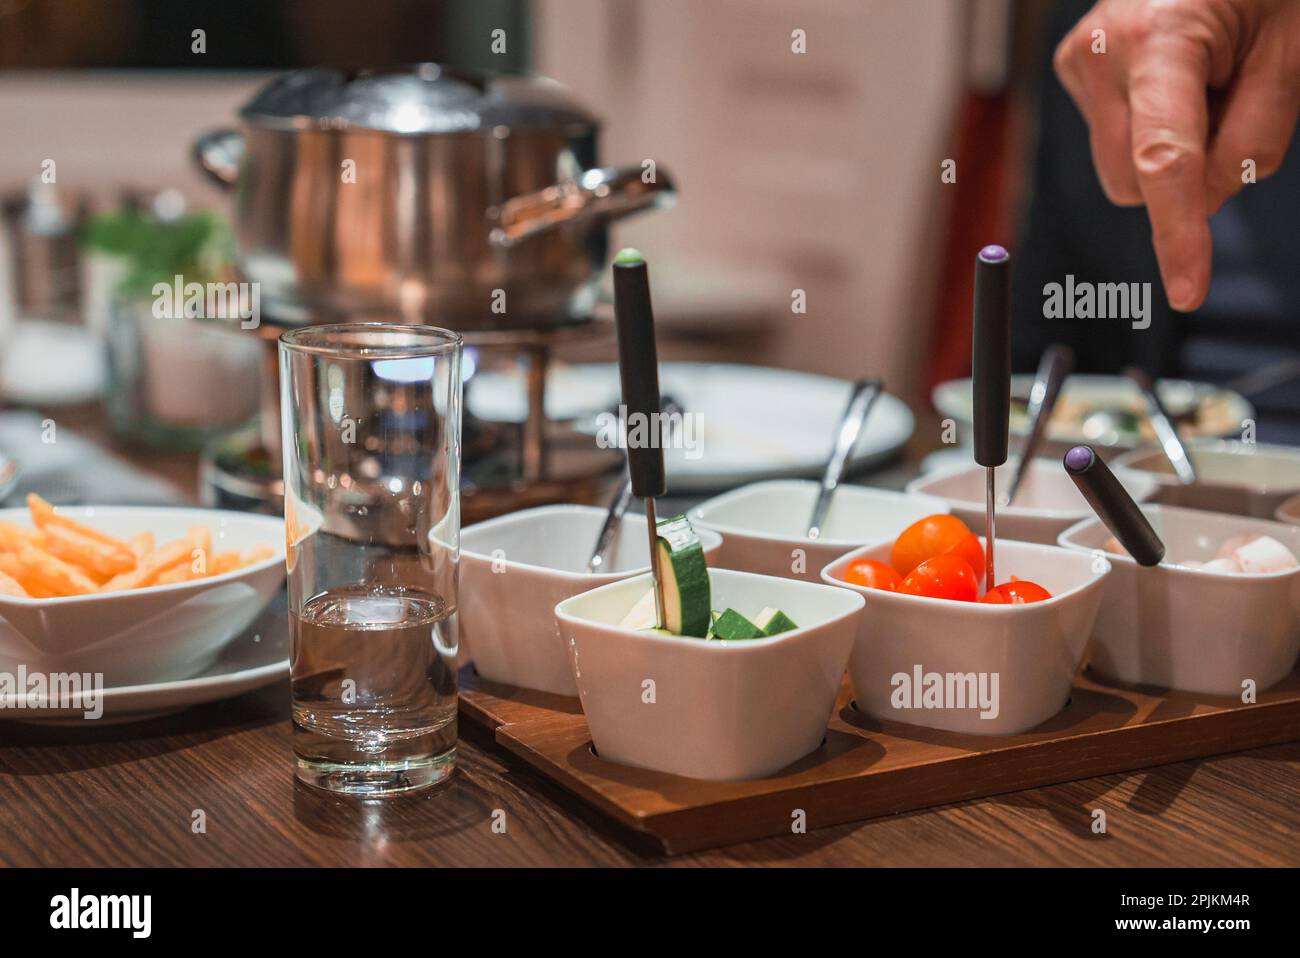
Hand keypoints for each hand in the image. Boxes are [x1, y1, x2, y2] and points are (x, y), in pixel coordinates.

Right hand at [1054, 0, 1299, 310]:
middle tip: (1236, 101)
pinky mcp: (1074, 66)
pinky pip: (1112, 139)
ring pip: (1121, 170)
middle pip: (1135, 181)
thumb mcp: (1292, 51)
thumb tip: (1202, 204)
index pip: (1165, 161)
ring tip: (1206, 80)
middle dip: (1188, 175)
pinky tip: (1175, 79)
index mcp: (1161, 35)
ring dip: (1167, 153)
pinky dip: (1149, 128)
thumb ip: (1253, 140)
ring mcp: (1080, 59)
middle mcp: (1103, 50)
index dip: (1178, 233)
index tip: (1186, 289)